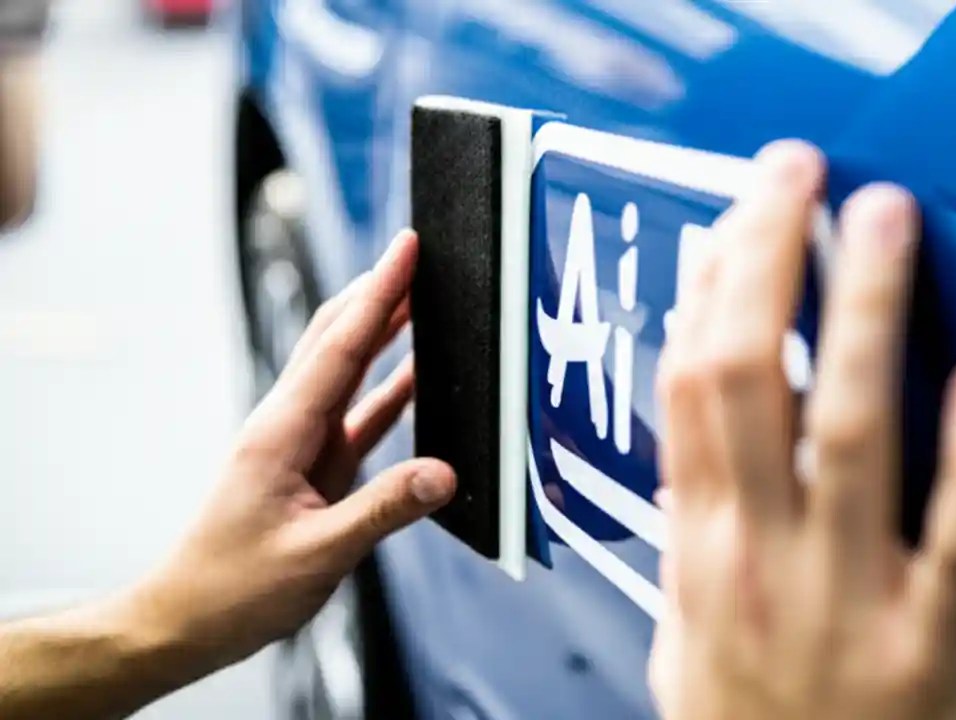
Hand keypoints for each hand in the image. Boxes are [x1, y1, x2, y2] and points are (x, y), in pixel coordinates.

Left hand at [130, 229, 454, 667]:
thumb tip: (446, 473)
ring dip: (383, 332)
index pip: (339, 348)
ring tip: (425, 297)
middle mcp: (289, 424)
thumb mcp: (317, 554)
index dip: (378, 296)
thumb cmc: (237, 589)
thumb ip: (384, 509)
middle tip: (419, 255)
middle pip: (337, 340)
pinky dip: (390, 390)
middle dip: (378, 293)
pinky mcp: (314, 466)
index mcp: (282, 432)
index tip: (406, 249)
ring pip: (347, 370)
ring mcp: (301, 443)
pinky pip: (359, 415)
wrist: (189, 618)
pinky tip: (418, 374)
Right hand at [649, 143, 955, 719]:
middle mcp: (760, 558)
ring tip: (880, 222)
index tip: (731, 220)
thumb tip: (703, 432)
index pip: (687, 392)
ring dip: (861, 313)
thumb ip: (694, 522)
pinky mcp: (927, 642)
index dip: (707, 290)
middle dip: (767, 259)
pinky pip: (955, 538)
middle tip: (795, 175)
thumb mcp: (685, 623)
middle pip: (749, 378)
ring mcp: (841, 596)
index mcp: (701, 550)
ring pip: (847, 429)